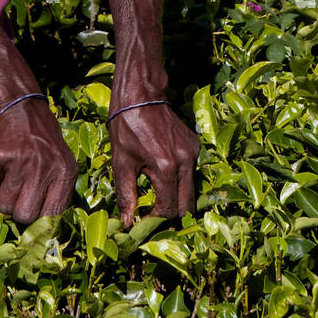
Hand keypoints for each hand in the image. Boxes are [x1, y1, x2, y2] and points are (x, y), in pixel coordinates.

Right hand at [0, 96, 78, 227]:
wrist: (20, 105)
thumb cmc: (43, 138)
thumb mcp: (62, 160)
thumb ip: (58, 190)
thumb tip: (46, 226)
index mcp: (66, 172)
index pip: (55, 215)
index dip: (41, 222)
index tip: (33, 216)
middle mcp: (46, 169)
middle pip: (26, 216)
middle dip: (18, 211)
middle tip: (18, 196)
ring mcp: (23, 162)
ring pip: (5, 206)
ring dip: (3, 196)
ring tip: (9, 179)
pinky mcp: (1, 156)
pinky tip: (2, 164)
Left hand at [108, 103, 200, 227]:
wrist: (141, 94)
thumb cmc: (126, 127)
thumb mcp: (121, 162)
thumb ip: (127, 195)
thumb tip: (128, 223)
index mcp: (166, 168)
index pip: (168, 210)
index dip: (155, 221)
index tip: (142, 222)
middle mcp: (186, 162)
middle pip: (186, 205)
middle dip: (171, 215)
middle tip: (153, 215)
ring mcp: (194, 153)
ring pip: (190, 190)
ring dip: (176, 197)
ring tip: (156, 195)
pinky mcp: (195, 146)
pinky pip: (191, 173)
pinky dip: (179, 180)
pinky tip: (163, 174)